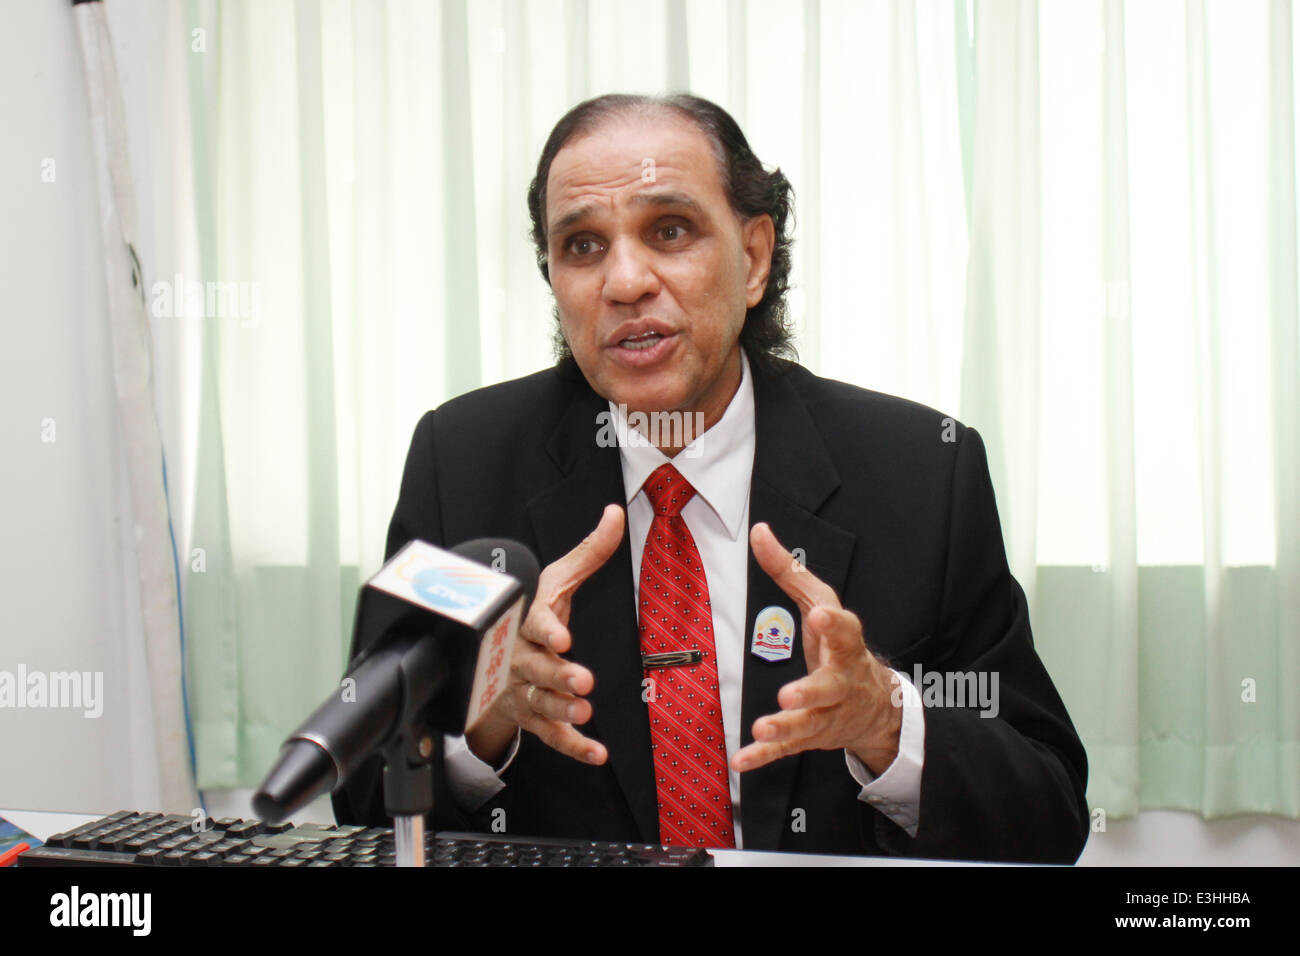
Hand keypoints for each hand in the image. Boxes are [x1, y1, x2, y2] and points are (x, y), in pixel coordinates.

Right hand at [465, 504, 623, 767]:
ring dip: (560, 710)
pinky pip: (549, 736)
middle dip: (556, 675)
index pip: (533, 622)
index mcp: (525, 619)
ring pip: (538, 702)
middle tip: (581, 682)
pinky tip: (597, 754)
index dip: (545, 630)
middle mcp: (518, 657)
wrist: (489, 654)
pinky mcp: (529, 718)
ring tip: (583, 712)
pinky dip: (572, 747)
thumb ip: (589, 552)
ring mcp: (521, 690)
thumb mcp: (557, 579)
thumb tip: (614, 512)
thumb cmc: (531, 611)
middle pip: (534, 667)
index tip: (562, 637)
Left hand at [731, 522, 901, 775]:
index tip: (818, 615)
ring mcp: (828, 712)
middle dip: (811, 691)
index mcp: (845, 643)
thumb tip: (758, 530)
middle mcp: (842, 681)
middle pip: (829, 687)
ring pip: (809, 723)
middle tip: (789, 694)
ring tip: (763, 727)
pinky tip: (742, 760)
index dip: (831, 624)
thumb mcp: (820, 602)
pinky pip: (787, 749)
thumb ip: (788, 570)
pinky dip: (764, 756)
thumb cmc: (840, 645)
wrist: (876, 706)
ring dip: (786, 726)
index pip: (843, 630)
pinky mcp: (812, 736)